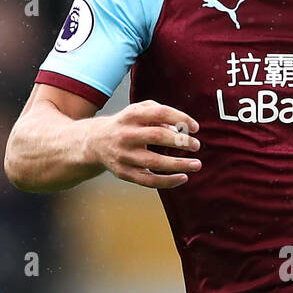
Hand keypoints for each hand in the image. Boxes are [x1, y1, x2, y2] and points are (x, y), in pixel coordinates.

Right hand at [86, 100, 200, 188]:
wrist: (95, 142)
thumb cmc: (125, 125)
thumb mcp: (137, 111)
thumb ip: (159, 112)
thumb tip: (180, 127)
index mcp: (131, 115)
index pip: (160, 112)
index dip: (181, 118)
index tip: (196, 127)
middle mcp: (126, 134)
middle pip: (157, 136)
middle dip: (181, 141)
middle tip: (196, 145)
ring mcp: (124, 155)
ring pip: (154, 162)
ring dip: (178, 164)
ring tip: (196, 164)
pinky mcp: (124, 172)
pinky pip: (148, 180)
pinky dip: (167, 181)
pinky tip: (183, 178)